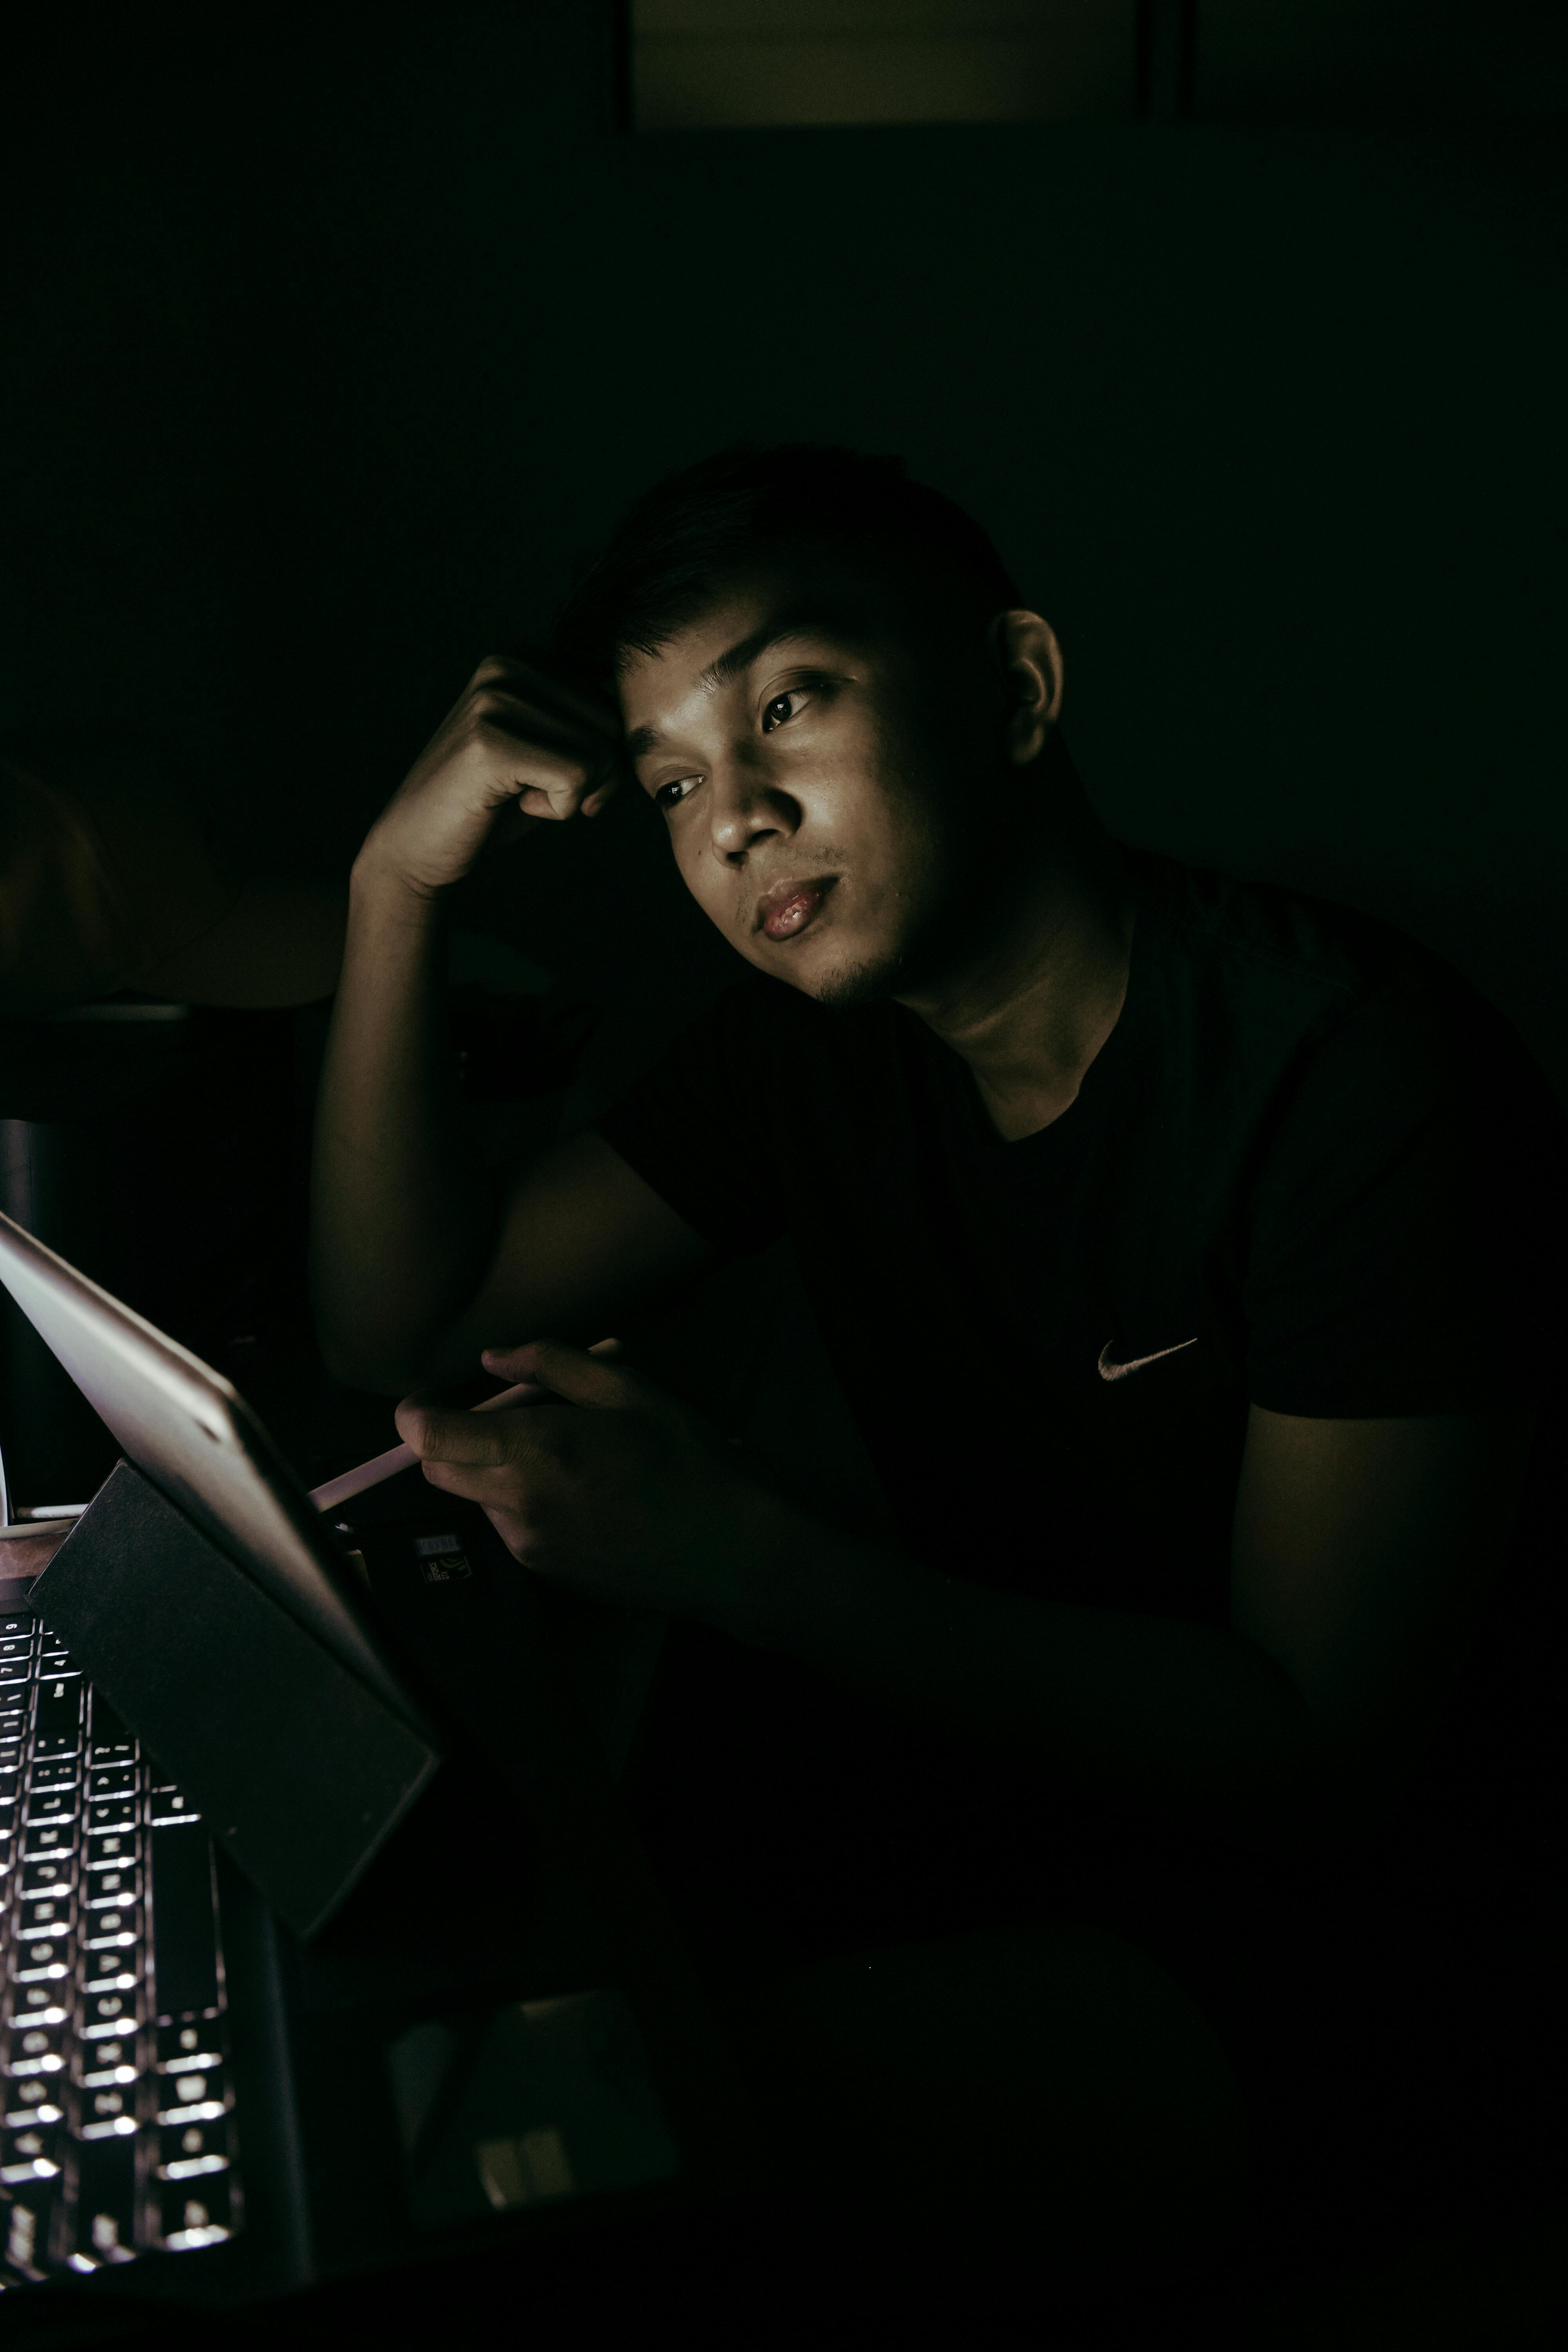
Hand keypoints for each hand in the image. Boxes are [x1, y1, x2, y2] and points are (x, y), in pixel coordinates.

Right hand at [357, 652, 623, 900]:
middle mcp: (506, 664)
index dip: (596, 756)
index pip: (611, 703)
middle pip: (611, 726)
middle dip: (591, 776)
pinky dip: (558, 809)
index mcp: (521, 656)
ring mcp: (494, 698)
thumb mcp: (549, 750)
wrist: (418, 846)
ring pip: (599, 754)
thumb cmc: (494, 804)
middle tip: (534, 790)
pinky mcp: (490, 740)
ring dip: (571, 794)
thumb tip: (653, 718)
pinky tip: (512, 804)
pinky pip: (577, 778)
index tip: (544, 772)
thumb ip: (588, 724)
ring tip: (518, 794)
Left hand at [393, 1338, 786, 1632]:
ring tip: (560, 1456)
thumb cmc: (688, 1459)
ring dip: (493, 1473)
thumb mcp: (630, 1389)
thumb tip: (492, 1359)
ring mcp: (528, 1547)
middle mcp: (516, 1505)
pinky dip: (523, 1503)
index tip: (426, 1398)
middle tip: (499, 1418)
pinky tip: (579, 1493)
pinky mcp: (546, 1575)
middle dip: (451, 1442)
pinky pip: (510, 1527)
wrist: (732, 1550)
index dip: (413, 1414)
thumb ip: (551, 1364)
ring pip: (476, 1499)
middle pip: (439, 1472)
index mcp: (534, 1452)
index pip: (428, 1439)